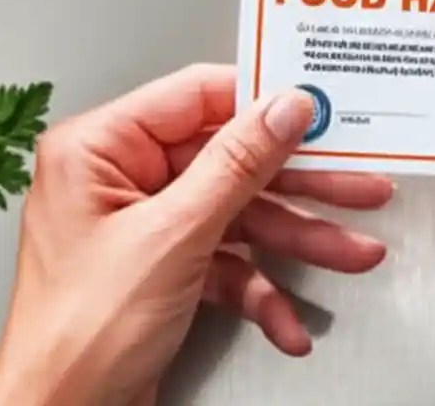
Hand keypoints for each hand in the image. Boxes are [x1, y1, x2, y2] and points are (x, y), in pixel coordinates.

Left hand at [0, 65, 393, 405]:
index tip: (321, 108)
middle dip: (300, 185)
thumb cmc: (76, 336)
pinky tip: (289, 322)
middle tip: (358, 183)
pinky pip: (228, 263)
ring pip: (240, 217)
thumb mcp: (173, 237)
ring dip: (297, 242)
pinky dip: (262, 292)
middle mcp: (118, 180)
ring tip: (352, 252)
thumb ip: (236, 165)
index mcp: (99, 149)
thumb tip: (282, 109)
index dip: (263, 102)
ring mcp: (144, 227)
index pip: (196, 98)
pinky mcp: (165, 271)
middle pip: (231, 162)